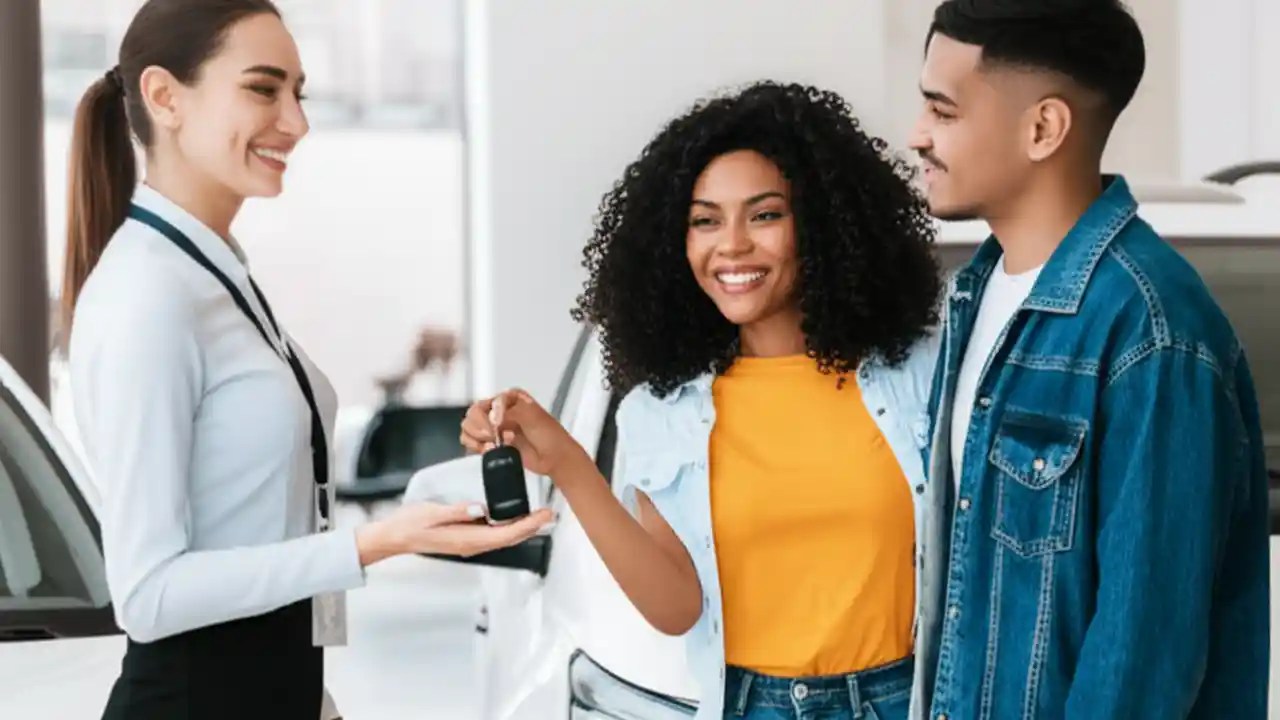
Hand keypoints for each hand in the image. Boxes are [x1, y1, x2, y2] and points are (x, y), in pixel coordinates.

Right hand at [356, 501, 553, 564]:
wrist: (394, 536)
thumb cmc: (411, 524)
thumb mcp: (433, 513)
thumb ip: (457, 511)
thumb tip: (480, 510)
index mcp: (467, 539)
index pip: (506, 534)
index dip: (528, 525)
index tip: (544, 515)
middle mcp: (472, 544)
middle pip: (510, 538)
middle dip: (532, 527)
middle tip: (550, 514)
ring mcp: (469, 542)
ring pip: (503, 537)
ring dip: (522, 528)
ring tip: (539, 516)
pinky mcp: (465, 537)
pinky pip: (492, 535)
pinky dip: (508, 527)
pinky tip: (513, 517)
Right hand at [460, 389, 585, 476]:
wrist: (554, 458)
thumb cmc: (550, 436)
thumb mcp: (534, 416)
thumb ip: (512, 412)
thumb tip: (493, 417)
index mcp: (509, 398)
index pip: (488, 400)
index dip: (489, 413)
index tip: (498, 424)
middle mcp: (499, 410)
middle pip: (473, 413)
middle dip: (480, 426)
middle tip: (494, 436)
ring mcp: (493, 427)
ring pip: (469, 426)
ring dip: (476, 437)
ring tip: (493, 444)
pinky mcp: (490, 442)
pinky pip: (470, 441)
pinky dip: (474, 446)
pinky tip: (489, 449)